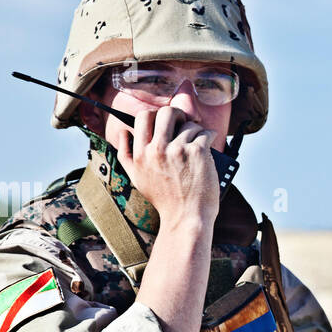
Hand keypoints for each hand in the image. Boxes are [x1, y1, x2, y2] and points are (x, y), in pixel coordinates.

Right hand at [105, 105, 220, 228]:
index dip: (156, 115)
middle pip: (166, 112)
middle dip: (178, 115)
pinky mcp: (197, 153)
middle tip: (184, 123)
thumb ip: (126, 155)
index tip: (165, 123)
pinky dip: (209, 135)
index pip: (143, 117)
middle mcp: (157, 150)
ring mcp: (177, 150)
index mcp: (140, 154)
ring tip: (197, 141)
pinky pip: (205, 133)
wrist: (186, 218)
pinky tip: (209, 141)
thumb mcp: (137, 179)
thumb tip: (123, 132)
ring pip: (189, 124)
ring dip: (196, 130)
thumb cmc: (165, 200)